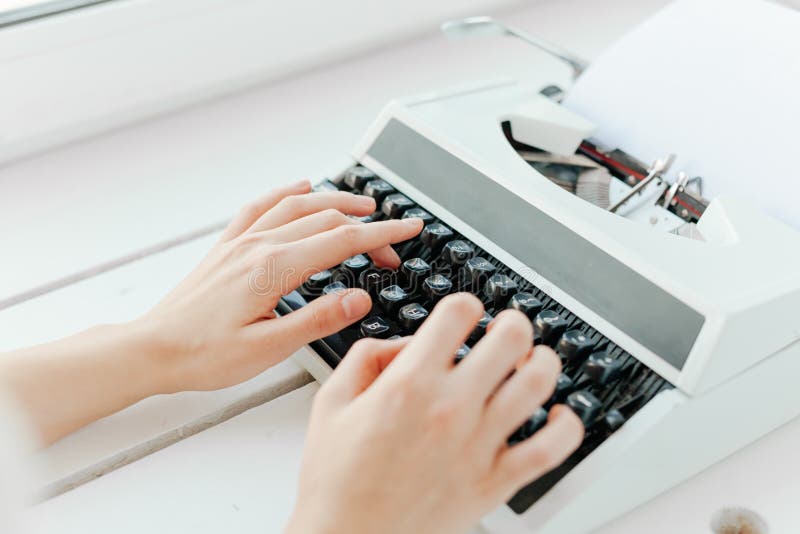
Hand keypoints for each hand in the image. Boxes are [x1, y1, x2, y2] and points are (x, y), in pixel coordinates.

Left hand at [2, 181, 422, 443]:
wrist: (153, 349)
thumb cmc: (205, 355)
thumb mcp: (268, 349)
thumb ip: (318, 320)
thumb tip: (360, 299)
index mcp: (273, 269)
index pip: (342, 241)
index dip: (382, 235)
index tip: (409, 229)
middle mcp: (259, 246)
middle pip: (326, 221)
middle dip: (367, 227)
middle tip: (393, 246)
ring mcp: (241, 241)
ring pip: (297, 205)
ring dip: (334, 200)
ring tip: (363, 205)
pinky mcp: (227, 246)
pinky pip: (260, 205)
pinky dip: (286, 192)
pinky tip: (300, 187)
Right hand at [287, 294, 583, 533]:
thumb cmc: (336, 481)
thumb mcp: (331, 402)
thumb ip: (366, 357)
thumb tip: (403, 344)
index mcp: (410, 383)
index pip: (459, 313)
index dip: (465, 304)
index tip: (465, 313)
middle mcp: (450, 407)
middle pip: (510, 337)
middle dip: (512, 324)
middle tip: (507, 331)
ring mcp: (478, 444)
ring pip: (537, 383)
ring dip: (542, 362)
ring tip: (533, 362)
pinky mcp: (494, 481)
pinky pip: (551, 449)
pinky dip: (566, 427)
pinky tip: (557, 416)